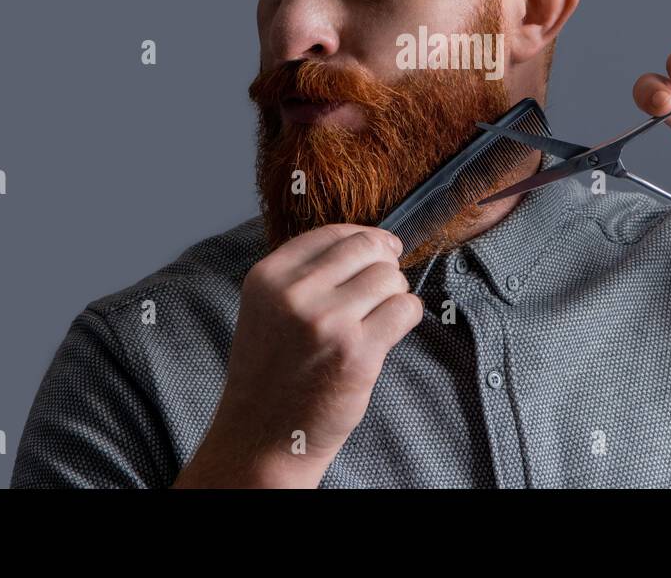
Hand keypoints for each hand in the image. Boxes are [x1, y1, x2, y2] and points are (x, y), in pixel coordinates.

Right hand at [172, 224, 421, 487]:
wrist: (263, 435)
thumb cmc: (272, 371)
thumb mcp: (267, 308)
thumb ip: (305, 274)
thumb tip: (369, 242)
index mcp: (268, 277)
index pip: (333, 234)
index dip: (366, 238)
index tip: (381, 249)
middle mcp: (295, 295)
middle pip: (367, 249)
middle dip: (385, 263)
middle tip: (384, 284)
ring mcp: (327, 322)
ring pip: (390, 278)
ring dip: (395, 293)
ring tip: (379, 316)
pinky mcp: (357, 352)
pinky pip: (405, 309)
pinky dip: (408, 315)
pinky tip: (391, 330)